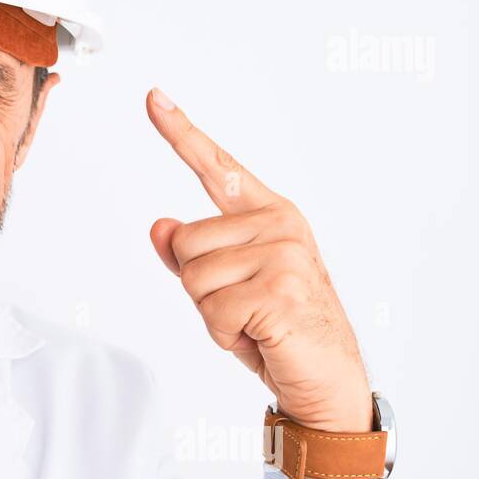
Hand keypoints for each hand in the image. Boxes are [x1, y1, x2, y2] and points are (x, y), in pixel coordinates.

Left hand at [145, 88, 373, 452]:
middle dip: (199, 288)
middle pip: (185, 242)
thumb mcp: (225, 290)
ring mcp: (284, 255)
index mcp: (268, 215)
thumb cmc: (277, 331)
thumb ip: (192, 256)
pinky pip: (212, 311)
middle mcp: (279, 225)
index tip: (153, 97)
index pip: (216, 168)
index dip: (180, 132)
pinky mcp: (281, 290)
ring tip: (253, 323)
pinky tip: (260, 337)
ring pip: (193, 277)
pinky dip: (225, 335)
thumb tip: (160, 226)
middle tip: (242, 309)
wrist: (325, 381)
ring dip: (212, 314)